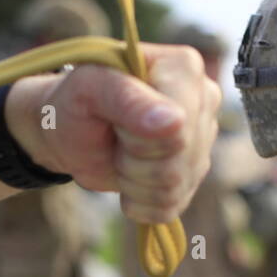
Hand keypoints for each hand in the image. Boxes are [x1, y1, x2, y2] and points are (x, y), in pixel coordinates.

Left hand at [6, 43, 220, 223]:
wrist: (72, 131)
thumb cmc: (78, 101)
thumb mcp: (89, 88)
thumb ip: (126, 98)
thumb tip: (174, 122)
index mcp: (185, 69)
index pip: (178, 128)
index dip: (136, 137)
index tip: (113, 121)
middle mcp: (204, 102)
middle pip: (178, 162)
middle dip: (132, 161)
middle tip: (115, 139)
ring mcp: (202, 141)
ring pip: (174, 187)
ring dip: (133, 182)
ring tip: (120, 156)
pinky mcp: (192, 175)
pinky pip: (170, 207)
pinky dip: (139, 203)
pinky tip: (128, 181)